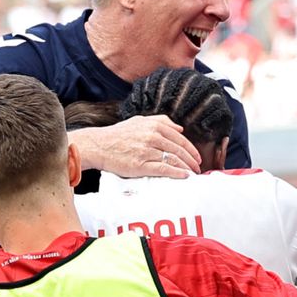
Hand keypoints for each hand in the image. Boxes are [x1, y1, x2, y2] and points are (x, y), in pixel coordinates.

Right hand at [74, 115, 200, 177]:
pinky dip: (176, 173)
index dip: (191, 149)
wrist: (98, 146)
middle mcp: (152, 137)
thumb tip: (180, 127)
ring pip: (174, 159)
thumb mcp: (138, 121)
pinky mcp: (140, 165)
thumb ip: (160, 121)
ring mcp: (147, 151)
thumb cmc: (117, 134)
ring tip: (192, 174)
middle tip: (198, 168)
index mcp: (154, 126)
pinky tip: (184, 176)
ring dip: (186, 168)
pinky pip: (163, 169)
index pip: (180, 138)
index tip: (197, 157)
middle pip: (179, 150)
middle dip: (192, 160)